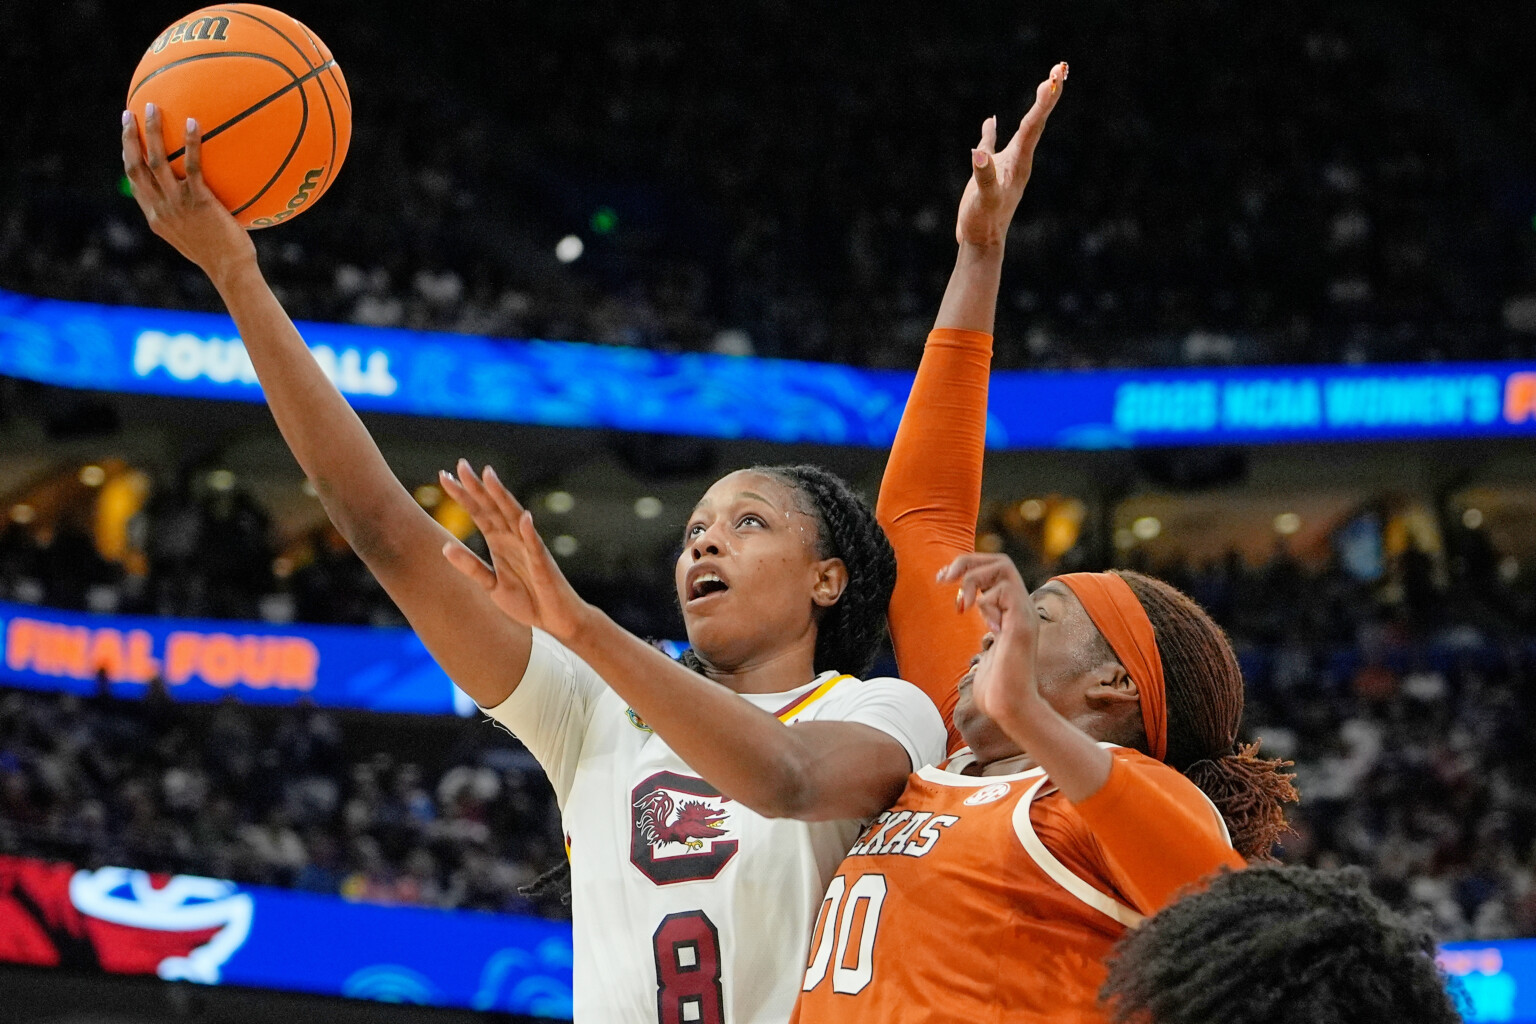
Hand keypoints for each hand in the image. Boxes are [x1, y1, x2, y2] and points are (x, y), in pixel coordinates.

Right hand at [121, 106, 256, 284]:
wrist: (230, 271)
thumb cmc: (222, 256)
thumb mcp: (198, 235)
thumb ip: (192, 214)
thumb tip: (204, 195)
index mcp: (156, 217)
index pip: (135, 183)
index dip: (128, 157)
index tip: (127, 138)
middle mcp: (160, 209)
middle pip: (135, 167)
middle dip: (128, 138)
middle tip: (128, 114)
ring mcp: (176, 205)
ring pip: (155, 161)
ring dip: (151, 132)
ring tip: (154, 107)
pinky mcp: (198, 202)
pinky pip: (191, 166)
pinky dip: (190, 143)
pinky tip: (194, 123)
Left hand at [438, 460, 594, 642]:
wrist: (556, 620)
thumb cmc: (527, 601)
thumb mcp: (491, 585)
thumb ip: (471, 567)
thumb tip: (445, 547)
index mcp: (500, 543)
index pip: (479, 513)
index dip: (463, 496)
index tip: (445, 477)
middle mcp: (514, 539)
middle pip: (493, 508)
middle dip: (477, 488)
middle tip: (461, 465)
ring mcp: (529, 549)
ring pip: (513, 518)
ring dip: (502, 498)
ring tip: (490, 477)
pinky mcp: (543, 566)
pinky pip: (535, 547)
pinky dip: (529, 532)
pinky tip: (523, 518)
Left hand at [938, 553, 1039, 725]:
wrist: (1010, 708)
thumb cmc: (995, 690)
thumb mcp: (984, 656)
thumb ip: (984, 638)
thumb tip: (971, 634)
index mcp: (1011, 613)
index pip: (995, 571)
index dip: (967, 568)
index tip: (941, 579)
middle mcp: (1020, 608)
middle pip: (999, 560)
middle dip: (967, 562)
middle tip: (942, 578)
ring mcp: (1023, 614)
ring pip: (1003, 566)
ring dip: (973, 577)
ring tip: (962, 604)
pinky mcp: (1021, 623)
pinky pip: (1004, 590)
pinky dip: (984, 598)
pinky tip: (980, 619)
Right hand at [955, 62, 1067, 248]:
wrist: (981, 243)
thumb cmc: (984, 222)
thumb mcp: (984, 199)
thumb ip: (983, 175)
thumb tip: (978, 152)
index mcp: (1019, 162)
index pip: (1034, 125)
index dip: (1043, 101)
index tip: (1053, 77)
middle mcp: (1019, 159)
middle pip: (1038, 120)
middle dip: (1049, 93)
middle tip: (1061, 66)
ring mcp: (1006, 164)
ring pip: (1025, 126)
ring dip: (1036, 104)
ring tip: (1047, 80)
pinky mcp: (989, 171)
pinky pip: (993, 143)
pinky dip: (991, 130)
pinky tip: (991, 119)